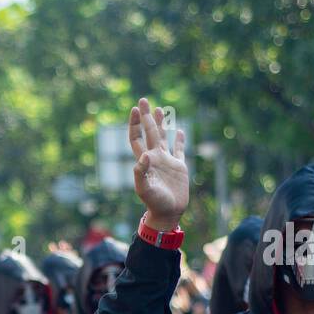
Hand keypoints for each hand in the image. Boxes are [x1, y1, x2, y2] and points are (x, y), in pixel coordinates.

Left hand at [128, 98, 187, 231]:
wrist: (168, 213)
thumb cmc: (154, 203)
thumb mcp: (144, 189)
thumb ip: (141, 173)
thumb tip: (144, 155)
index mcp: (145, 161)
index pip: (137, 138)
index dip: (134, 124)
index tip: (134, 110)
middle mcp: (155, 158)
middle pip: (149, 132)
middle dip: (146, 117)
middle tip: (143, 100)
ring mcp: (167, 161)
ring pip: (163, 137)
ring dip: (161, 123)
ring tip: (160, 108)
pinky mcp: (179, 166)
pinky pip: (179, 150)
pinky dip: (179, 140)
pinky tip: (179, 130)